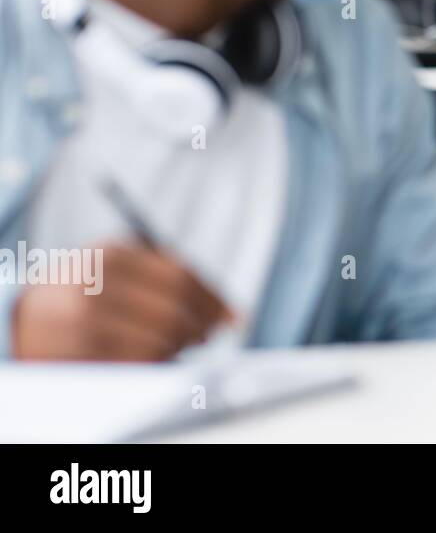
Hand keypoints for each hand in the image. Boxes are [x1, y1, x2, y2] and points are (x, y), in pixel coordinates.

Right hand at [11, 243, 232, 360]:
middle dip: (201, 327)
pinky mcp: (76, 355)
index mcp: (111, 253)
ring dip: (177, 348)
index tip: (231, 316)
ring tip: (173, 345)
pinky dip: (154, 364)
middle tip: (208, 335)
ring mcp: (83, 321)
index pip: (181, 278)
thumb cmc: (82, 292)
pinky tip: (147, 357)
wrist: (17, 319)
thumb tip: (228, 313)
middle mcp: (96, 284)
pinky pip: (137, 365)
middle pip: (174, 311)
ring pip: (160, 341)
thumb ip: (166, 277)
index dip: (213, 300)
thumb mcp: (115, 268)